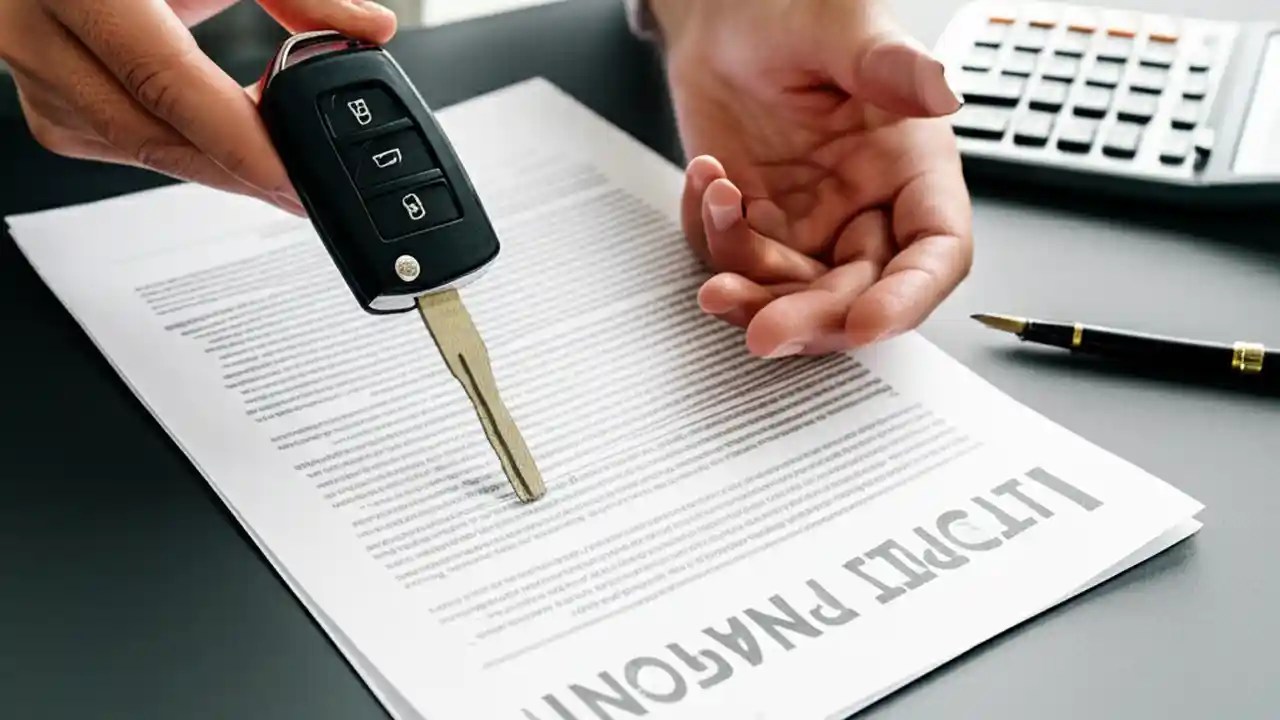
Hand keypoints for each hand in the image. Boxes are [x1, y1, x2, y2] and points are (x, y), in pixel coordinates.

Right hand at [0, 0, 396, 214]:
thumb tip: (370, 28)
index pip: (166, 82)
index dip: (236, 139)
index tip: (290, 176)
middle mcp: (40, 35)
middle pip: (154, 136)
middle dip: (239, 173)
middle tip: (305, 192)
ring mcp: (33, 75)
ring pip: (137, 151)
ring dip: (212, 166)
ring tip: (277, 172)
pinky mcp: (40, 101)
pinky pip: (119, 145)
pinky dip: (178, 149)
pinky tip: (221, 148)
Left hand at [651, 0, 972, 356]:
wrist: (723, 16)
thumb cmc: (793, 11)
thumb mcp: (840, 23)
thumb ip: (886, 62)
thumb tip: (937, 86)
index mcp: (913, 165)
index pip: (935, 249)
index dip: (909, 296)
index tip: (867, 324)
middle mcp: (867, 204)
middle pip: (858, 291)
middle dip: (813, 319)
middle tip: (764, 332)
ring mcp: (811, 222)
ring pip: (795, 294)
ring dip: (755, 298)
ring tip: (715, 284)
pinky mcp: (759, 225)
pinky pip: (739, 262)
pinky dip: (715, 242)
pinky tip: (706, 184)